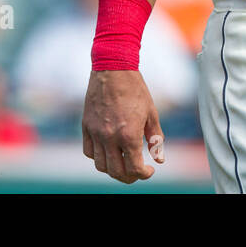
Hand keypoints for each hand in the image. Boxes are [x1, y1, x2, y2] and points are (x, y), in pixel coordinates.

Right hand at [82, 69, 164, 183]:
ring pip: (100, 165)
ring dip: (113, 170)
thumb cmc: (135, 90)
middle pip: (116, 172)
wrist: (113, 69)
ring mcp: (96, 133)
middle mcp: (110, 137)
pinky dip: (98, 157)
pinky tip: (108, 152)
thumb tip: (160, 160)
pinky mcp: (86, 127)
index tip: (150, 170)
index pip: (134, 168)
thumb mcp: (151, 114)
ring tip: (123, 164)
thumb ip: (155, 139)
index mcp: (129, 135)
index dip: (144, 174)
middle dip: (129, 177)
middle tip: (137, 172)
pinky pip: (88, 151)